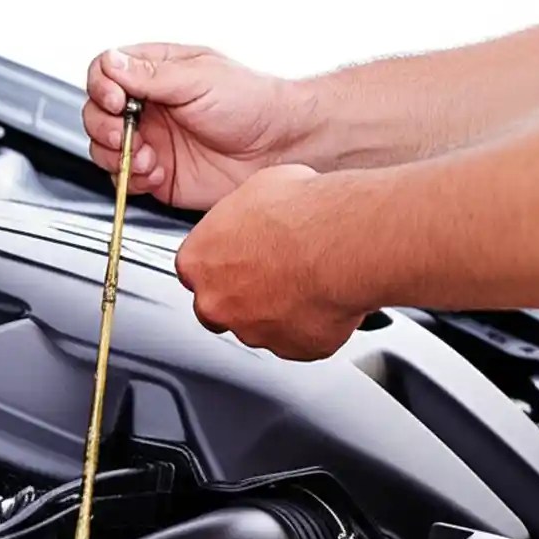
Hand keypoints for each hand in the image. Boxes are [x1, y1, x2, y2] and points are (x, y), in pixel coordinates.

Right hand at [84, 43, 312, 209]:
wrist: (280, 147)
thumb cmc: (253, 102)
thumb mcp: (199, 78)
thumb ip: (150, 75)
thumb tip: (111, 63)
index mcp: (156, 73)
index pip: (105, 72)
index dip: (102, 87)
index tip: (116, 101)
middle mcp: (149, 106)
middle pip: (96, 113)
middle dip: (104, 126)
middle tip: (124, 134)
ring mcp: (152, 141)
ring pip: (104, 149)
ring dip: (118, 156)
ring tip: (148, 157)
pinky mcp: (158, 174)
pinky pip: (126, 180)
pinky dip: (133, 180)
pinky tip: (158, 173)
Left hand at [174, 164, 368, 359]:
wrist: (342, 242)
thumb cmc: (300, 213)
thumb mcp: (257, 189)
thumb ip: (242, 217)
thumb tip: (253, 214)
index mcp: (198, 262)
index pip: (196, 272)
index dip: (223, 264)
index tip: (241, 257)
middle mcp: (216, 303)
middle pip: (219, 307)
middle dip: (243, 296)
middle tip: (274, 273)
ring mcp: (252, 331)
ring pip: (259, 327)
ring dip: (278, 310)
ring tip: (308, 281)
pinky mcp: (291, 349)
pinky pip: (298, 341)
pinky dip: (310, 326)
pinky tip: (326, 298)